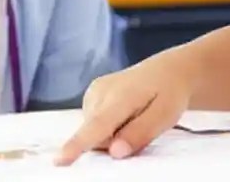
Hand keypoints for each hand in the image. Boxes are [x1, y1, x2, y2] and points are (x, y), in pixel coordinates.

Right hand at [56, 55, 193, 165]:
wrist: (168, 71)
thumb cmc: (169, 93)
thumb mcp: (166, 115)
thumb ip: (140, 133)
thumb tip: (115, 152)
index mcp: (122, 95)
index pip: (97, 125)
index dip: (78, 144)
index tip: (60, 160)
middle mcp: (101, 91)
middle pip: (96, 134)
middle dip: (114, 142)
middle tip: (139, 127)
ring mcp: (93, 91)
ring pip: (94, 130)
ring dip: (111, 134)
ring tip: (133, 117)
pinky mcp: (91, 94)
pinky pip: (94, 123)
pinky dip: (107, 126)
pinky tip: (123, 114)